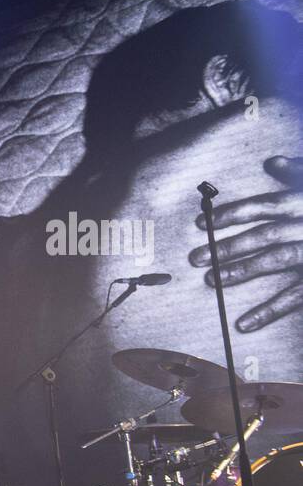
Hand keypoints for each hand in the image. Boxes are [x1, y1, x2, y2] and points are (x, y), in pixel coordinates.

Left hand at [189, 156, 302, 332]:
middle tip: (194, 257)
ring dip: (240, 271)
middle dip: (226, 245)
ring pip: (275, 261)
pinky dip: (269, 311)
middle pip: (262, 234)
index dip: (230, 214)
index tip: (201, 223)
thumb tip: (273, 163)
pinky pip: (295, 296)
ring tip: (210, 280)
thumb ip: (302, 172)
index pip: (263, 206)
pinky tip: (244, 323)